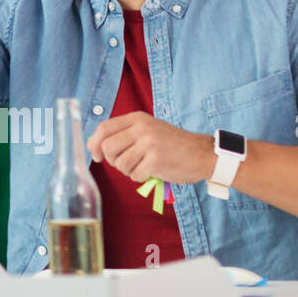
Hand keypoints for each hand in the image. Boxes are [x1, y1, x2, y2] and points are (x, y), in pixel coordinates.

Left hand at [86, 112, 216, 183]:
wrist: (203, 154)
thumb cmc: (172, 144)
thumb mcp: (148, 129)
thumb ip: (125, 134)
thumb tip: (97, 147)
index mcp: (137, 118)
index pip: (104, 128)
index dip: (94, 144)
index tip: (96, 155)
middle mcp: (141, 128)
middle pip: (108, 148)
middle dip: (112, 161)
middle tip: (126, 163)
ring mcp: (149, 144)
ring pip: (120, 164)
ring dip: (128, 171)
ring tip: (142, 167)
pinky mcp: (156, 161)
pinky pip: (135, 175)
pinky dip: (140, 178)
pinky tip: (152, 172)